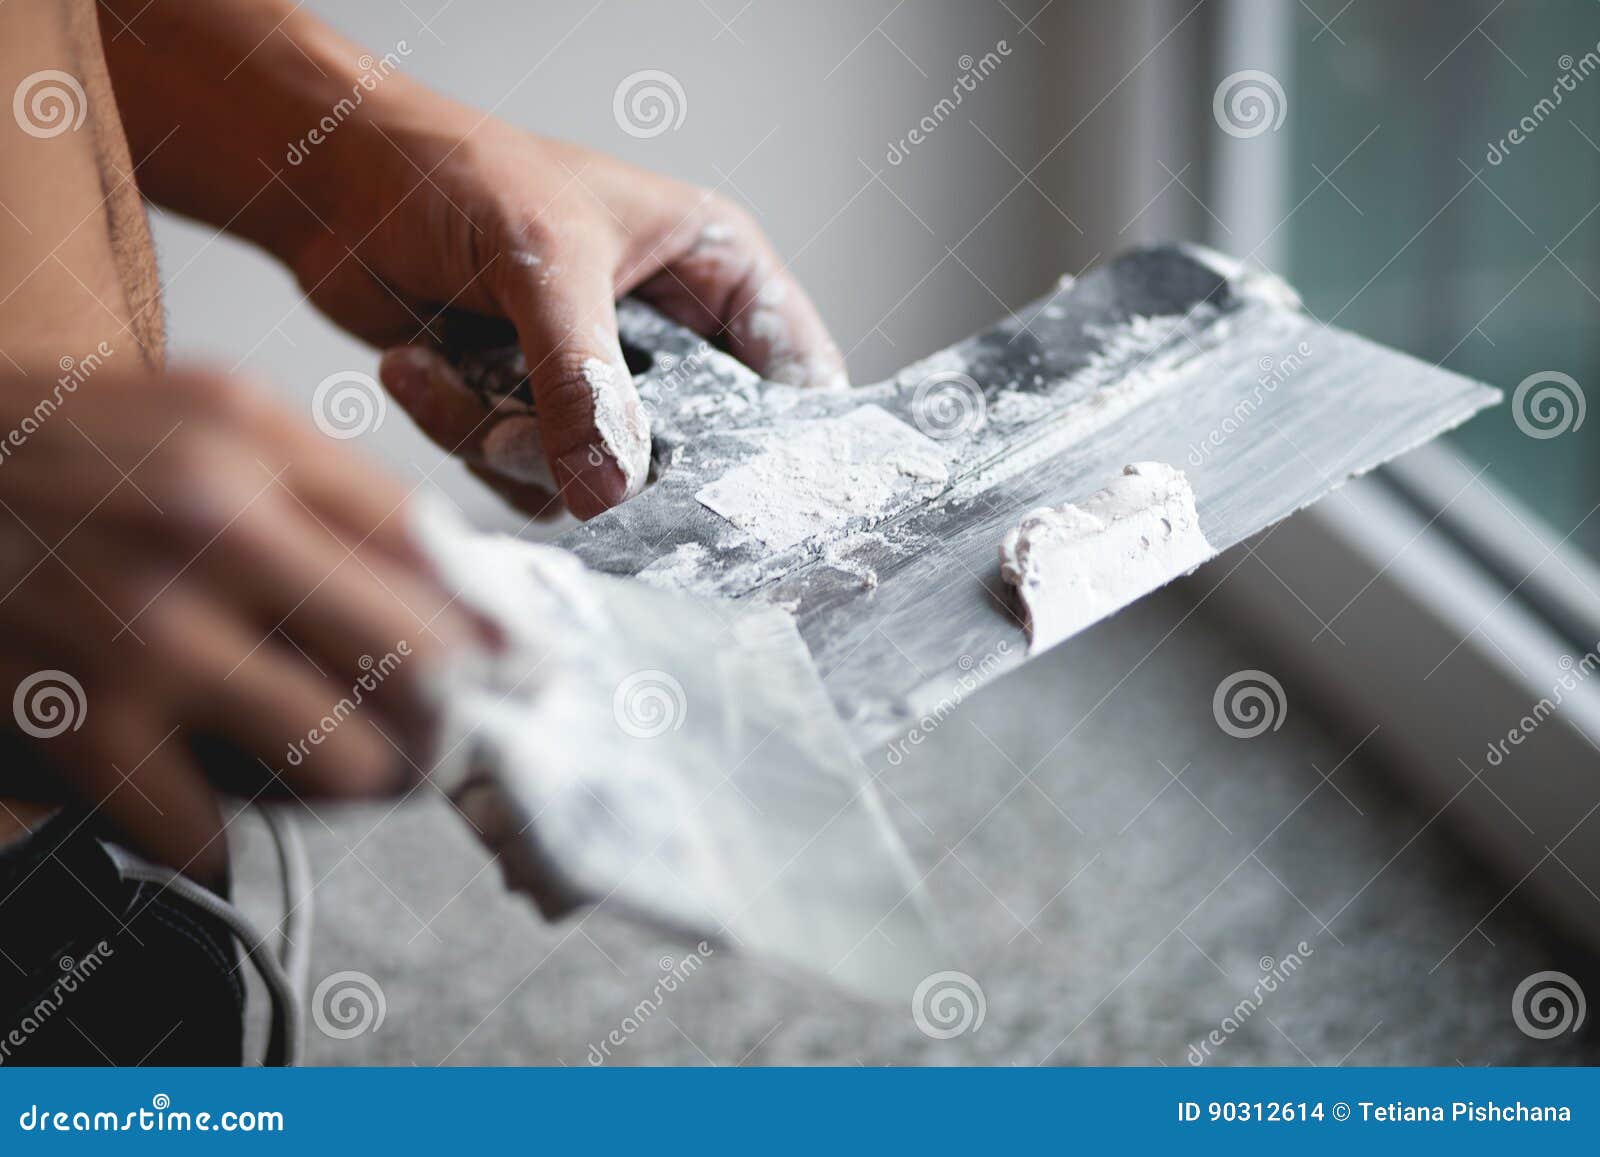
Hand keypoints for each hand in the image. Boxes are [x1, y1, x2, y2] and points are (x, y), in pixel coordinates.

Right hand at [0, 365, 480, 877]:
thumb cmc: (58, 452)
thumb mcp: (198, 410)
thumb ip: (322, 479)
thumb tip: (447, 566)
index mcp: (252, 442)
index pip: (429, 548)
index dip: (492, 623)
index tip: (520, 667)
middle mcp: (214, 528)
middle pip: (417, 658)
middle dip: (452, 716)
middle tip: (451, 739)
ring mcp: (150, 629)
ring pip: (344, 759)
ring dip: (359, 785)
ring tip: (352, 779)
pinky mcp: (83, 721)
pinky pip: (208, 828)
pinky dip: (220, 838)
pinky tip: (213, 812)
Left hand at [305, 123, 847, 519]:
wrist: (327, 185)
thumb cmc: (452, 175)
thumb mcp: (543, 265)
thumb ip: (583, 381)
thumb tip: (611, 492)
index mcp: (712, 269)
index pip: (793, 372)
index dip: (777, 442)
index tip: (730, 489)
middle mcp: (666, 334)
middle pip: (692, 451)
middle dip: (608, 453)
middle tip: (546, 428)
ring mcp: (597, 381)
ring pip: (598, 478)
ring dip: (511, 439)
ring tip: (458, 365)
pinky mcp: (531, 414)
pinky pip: (523, 475)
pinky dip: (461, 428)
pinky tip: (420, 364)